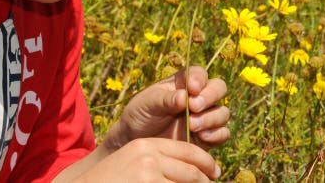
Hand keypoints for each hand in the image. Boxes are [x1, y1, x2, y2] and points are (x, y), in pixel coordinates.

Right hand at [78, 137, 221, 181]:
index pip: (188, 151)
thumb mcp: (134, 161)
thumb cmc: (109, 180)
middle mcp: (149, 158)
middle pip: (192, 171)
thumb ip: (157, 160)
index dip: (206, 162)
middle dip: (205, 181)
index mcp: (147, 146)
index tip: (214, 171)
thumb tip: (191, 170)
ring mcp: (149, 177)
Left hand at [107, 66, 230, 150]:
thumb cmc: (140, 115)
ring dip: (211, 117)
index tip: (191, 88)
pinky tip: (202, 137)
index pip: (200, 73)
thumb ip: (165, 99)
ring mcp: (204, 117)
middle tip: (194, 107)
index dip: (199, 79)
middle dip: (210, 96)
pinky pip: (223, 134)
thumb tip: (184, 97)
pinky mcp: (207, 137)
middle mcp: (197, 97)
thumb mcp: (147, 103)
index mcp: (183, 83)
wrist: (136, 141)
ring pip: (222, 112)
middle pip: (218, 88)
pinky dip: (217, 134)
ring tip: (192, 125)